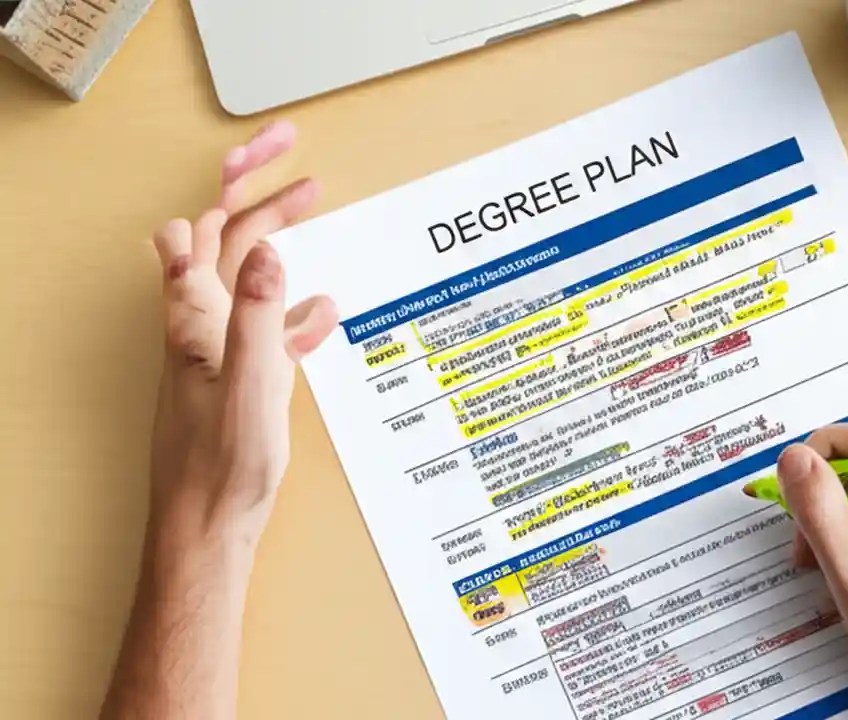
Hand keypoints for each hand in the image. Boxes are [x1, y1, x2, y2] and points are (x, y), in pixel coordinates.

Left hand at [149, 120, 337, 547]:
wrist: (207, 526)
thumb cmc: (221, 465)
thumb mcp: (248, 383)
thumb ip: (257, 316)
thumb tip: (269, 249)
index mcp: (198, 317)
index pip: (209, 226)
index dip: (239, 181)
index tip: (279, 150)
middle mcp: (203, 325)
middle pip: (230, 242)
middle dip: (264, 199)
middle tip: (310, 177)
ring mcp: (222, 351)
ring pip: (250, 278)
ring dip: (279, 242)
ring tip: (311, 215)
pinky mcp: (243, 380)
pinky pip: (269, 327)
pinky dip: (294, 308)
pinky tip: (321, 311)